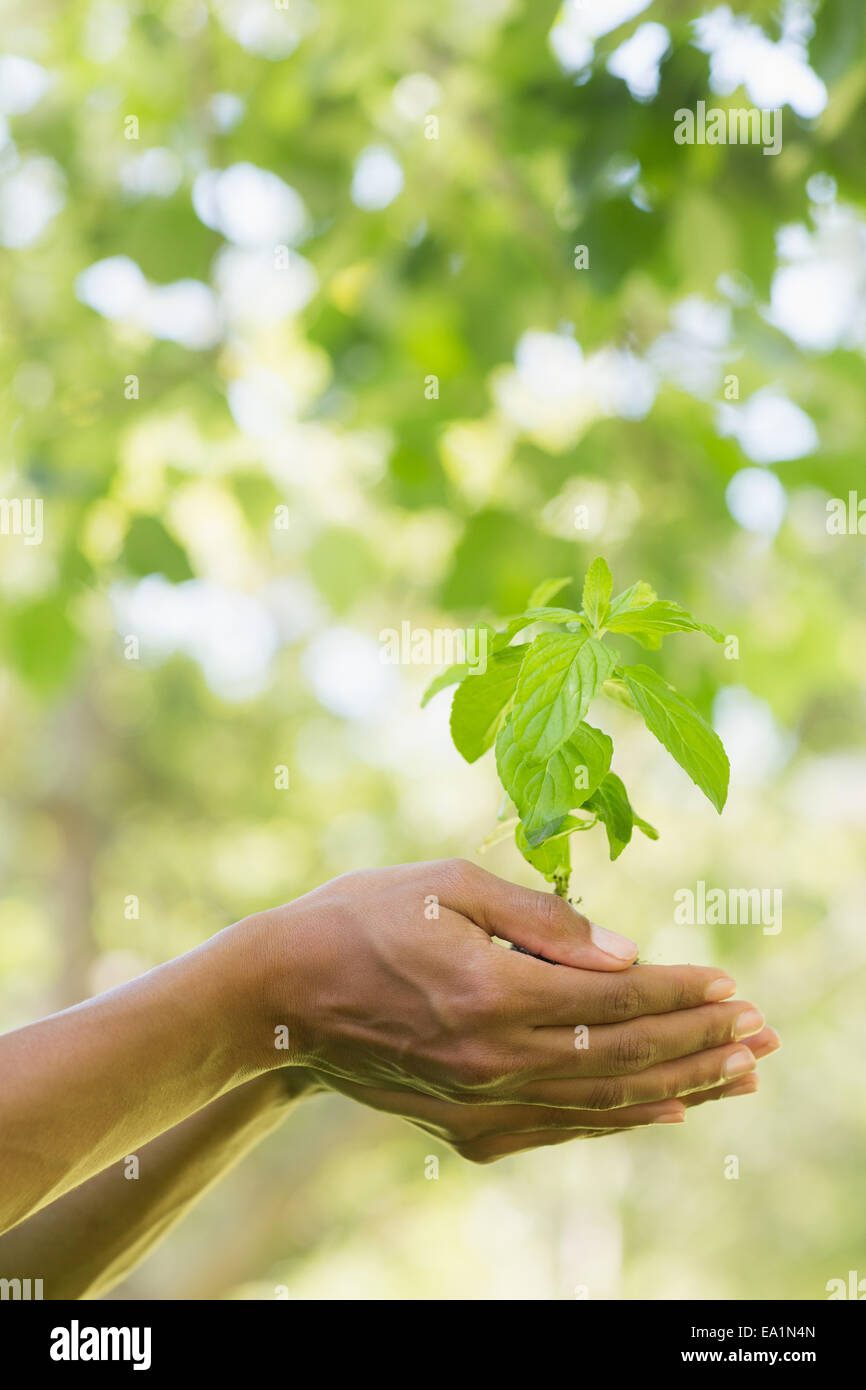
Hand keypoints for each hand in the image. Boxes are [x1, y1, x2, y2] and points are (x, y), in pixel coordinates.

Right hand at [246, 860, 777, 1131]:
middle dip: (700, 1043)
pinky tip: (665, 1111)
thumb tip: (624, 951)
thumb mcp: (446, 883)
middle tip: (764, 1036)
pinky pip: (560, 1127)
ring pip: (602, 1100)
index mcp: (490, 990)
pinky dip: (619, 1119)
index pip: (614, 997)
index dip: (680, 992)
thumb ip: (540, 917)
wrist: (277, 994)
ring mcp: (477, 1101)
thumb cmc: (358, 916)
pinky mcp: (462, 1125)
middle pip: (623, 1054)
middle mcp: (491, 1058)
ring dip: (679, 1086)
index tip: (732, 987)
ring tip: (740, 1077)